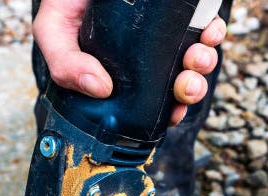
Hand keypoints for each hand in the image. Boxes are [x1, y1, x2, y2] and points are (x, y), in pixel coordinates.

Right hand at [32, 0, 226, 125]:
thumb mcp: (53, 31)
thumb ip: (65, 64)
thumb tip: (101, 90)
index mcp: (122, 72)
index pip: (151, 101)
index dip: (167, 111)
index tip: (173, 113)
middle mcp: (147, 55)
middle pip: (181, 83)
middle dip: (190, 90)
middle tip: (185, 84)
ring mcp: (167, 32)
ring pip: (198, 58)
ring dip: (204, 64)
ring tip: (196, 58)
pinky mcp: (180, 9)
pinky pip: (208, 26)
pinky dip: (214, 34)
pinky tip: (207, 33)